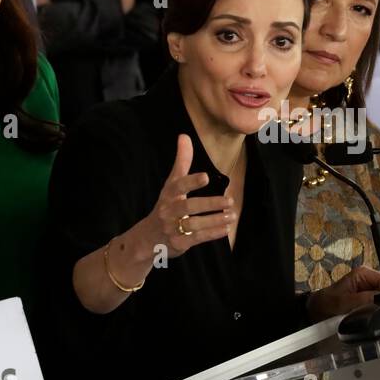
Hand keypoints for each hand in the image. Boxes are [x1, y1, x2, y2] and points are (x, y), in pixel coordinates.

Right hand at [138, 134, 233, 256]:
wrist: (147, 238)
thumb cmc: (166, 206)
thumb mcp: (171, 184)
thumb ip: (181, 162)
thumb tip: (184, 136)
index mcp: (168, 194)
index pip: (179, 185)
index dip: (191, 181)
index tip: (206, 177)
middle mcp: (169, 211)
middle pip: (189, 207)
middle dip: (210, 204)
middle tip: (230, 201)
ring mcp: (172, 228)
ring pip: (195, 224)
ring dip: (215, 220)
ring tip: (232, 215)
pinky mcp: (178, 243)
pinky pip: (197, 238)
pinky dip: (212, 234)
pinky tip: (226, 229)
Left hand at [307, 265, 379, 320]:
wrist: (317, 310)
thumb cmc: (326, 302)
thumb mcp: (344, 302)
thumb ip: (363, 299)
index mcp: (363, 273)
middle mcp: (367, 279)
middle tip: (373, 312)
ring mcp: (367, 289)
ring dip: (377, 307)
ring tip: (366, 314)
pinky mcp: (366, 299)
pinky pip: (376, 304)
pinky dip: (373, 310)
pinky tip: (366, 315)